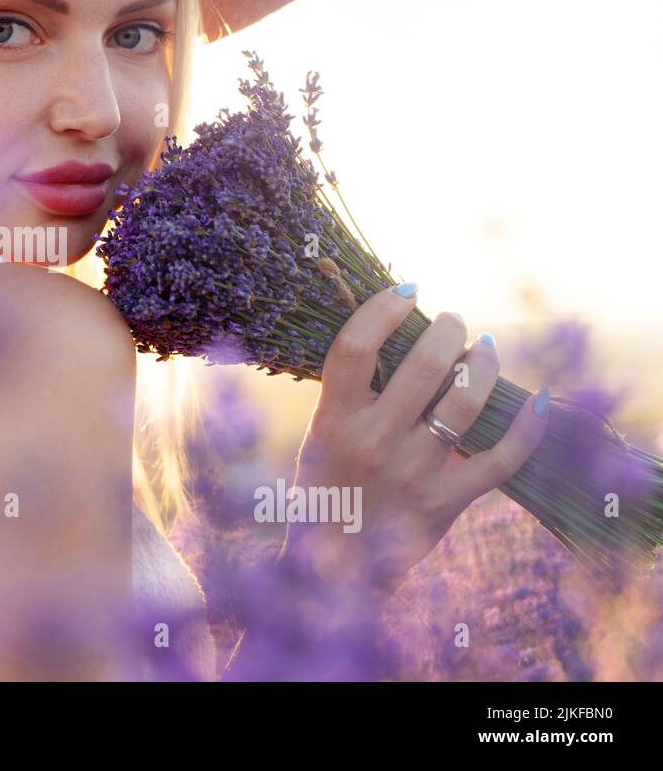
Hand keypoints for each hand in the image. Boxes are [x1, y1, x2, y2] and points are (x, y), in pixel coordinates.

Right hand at [283, 283, 549, 593]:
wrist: (334, 568)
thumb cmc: (326, 488)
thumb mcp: (320, 437)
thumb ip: (350, 393)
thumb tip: (398, 329)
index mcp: (334, 421)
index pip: (356, 347)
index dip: (383, 308)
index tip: (407, 290)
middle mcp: (373, 443)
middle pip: (423, 365)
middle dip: (447, 329)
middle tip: (453, 321)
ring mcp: (413, 474)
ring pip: (466, 401)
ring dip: (483, 363)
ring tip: (484, 348)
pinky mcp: (446, 502)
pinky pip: (500, 458)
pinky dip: (527, 426)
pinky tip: (537, 399)